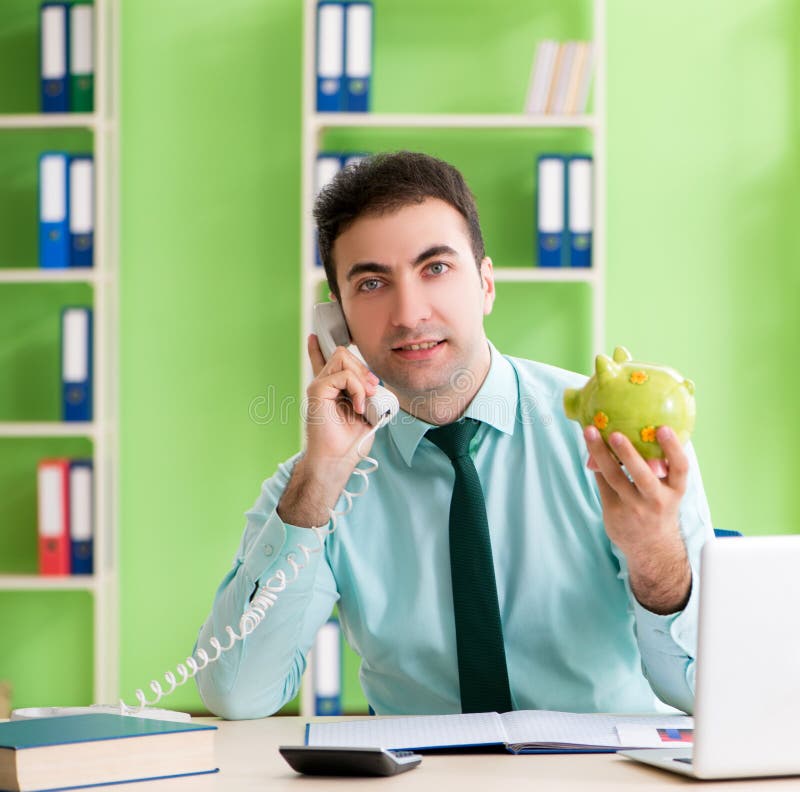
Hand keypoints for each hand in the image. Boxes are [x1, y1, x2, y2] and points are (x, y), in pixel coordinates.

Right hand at [277, 335, 378, 527]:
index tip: (317, 336)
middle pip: (343, 354)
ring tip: (365, 399)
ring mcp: (319, 386)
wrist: (338, 460)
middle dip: (363, 368)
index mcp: (332, 389)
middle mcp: (323, 385)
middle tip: (371, 390)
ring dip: (361, 378)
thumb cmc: (351, 441)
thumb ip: (366, 393)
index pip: (325, 360)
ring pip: (343, 358)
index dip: (323, 347)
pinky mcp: (317, 391)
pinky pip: (343, 376)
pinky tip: (358, 406)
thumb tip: (374, 382)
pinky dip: (356, 389)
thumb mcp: (367, 411)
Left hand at [583, 425, 691, 613]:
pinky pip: (602, 483)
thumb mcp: (668, 491)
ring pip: (614, 477)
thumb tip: (637, 429)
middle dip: (628, 454)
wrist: (651, 548)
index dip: (673, 448)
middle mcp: (656, 500)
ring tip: (590, 433)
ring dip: (600, 453)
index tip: (663, 428)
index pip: (680, 468)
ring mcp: (634, 507)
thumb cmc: (658, 508)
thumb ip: (660, 467)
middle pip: (642, 475)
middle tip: (614, 433)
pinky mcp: (614, 511)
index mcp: (675, 491)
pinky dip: (596, 465)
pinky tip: (590, 449)